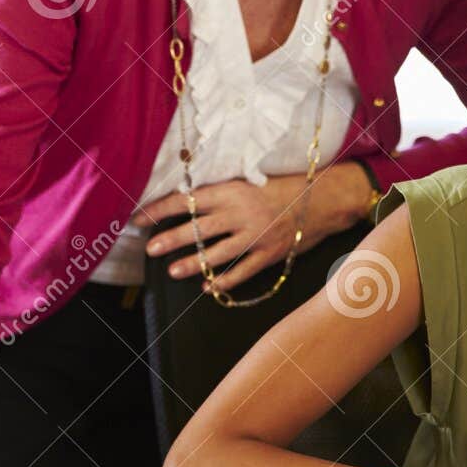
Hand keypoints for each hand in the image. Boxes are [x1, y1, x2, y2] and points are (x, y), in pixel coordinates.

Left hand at [140, 164, 371, 292]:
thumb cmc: (289, 185)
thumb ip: (225, 192)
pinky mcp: (270, 254)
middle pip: (197, 228)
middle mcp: (241, 213)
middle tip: (149, 248)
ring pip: (216, 253)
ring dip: (192, 263)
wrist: (326, 198)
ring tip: (172, 270)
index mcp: (233, 190)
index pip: (188, 200)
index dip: (161, 209)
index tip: (140, 217)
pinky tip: (208, 287)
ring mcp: (256, 236)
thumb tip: (192, 201)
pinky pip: (242, 272)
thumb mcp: (253, 179)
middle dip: (170, 239)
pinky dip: (224, 281)